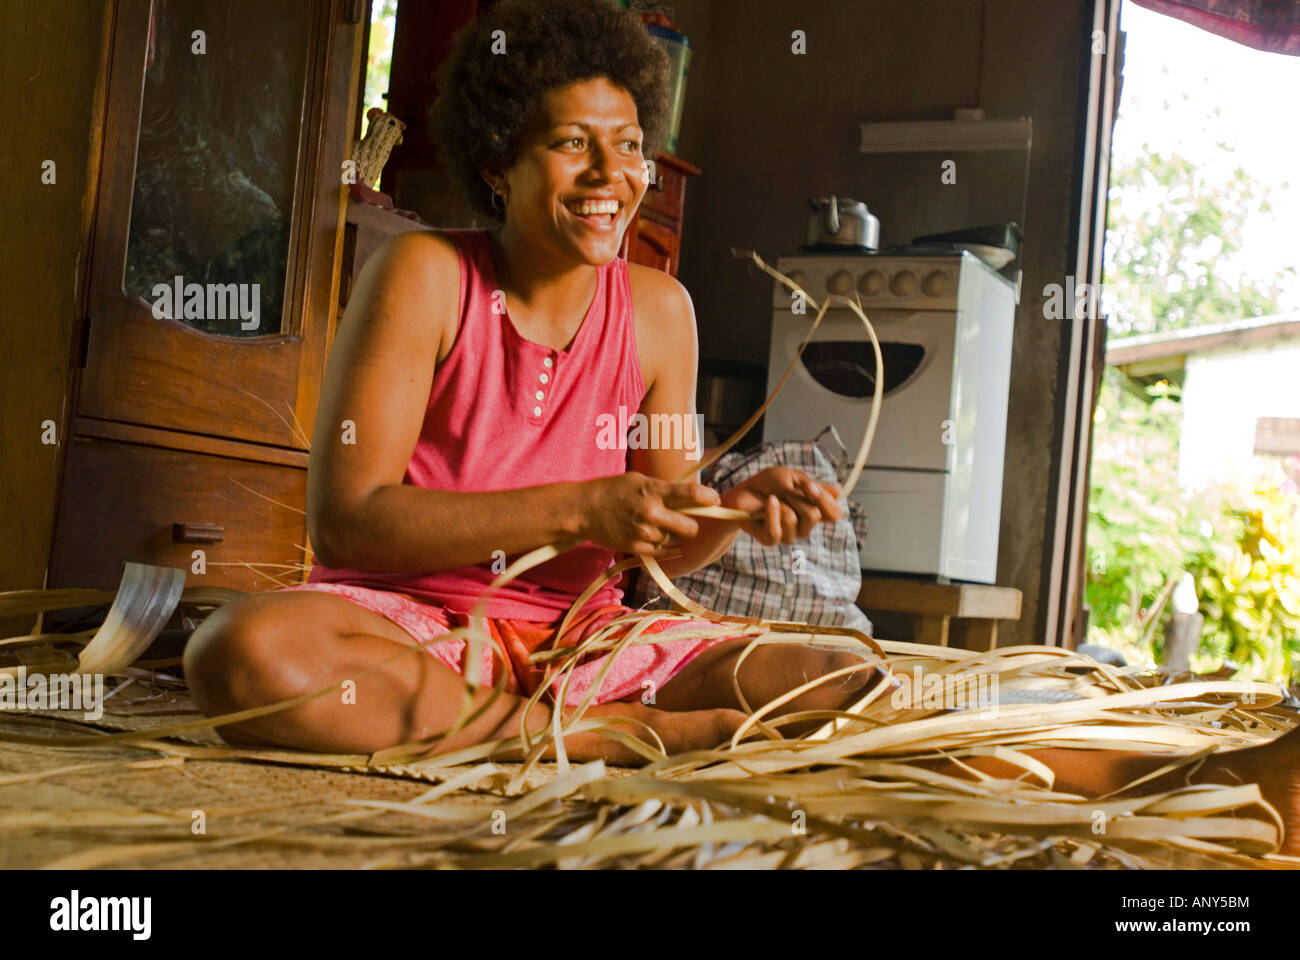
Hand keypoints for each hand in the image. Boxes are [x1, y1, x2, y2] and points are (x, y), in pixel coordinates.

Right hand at [578, 472, 720, 556]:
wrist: (584, 509)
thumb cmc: (614, 490)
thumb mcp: (640, 481)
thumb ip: (664, 490)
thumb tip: (691, 497)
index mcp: (654, 490)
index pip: (691, 494)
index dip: (708, 498)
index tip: (715, 500)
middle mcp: (652, 512)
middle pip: (690, 528)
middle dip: (691, 526)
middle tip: (684, 521)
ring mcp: (644, 532)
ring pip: (675, 540)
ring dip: (671, 535)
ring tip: (655, 525)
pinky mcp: (636, 548)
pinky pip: (661, 551)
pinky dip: (660, 545)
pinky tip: (649, 535)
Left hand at [719, 466, 842, 546]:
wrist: (743, 490)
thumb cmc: (769, 484)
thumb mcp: (793, 478)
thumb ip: (814, 487)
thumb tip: (839, 491)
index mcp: (815, 511)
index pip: (834, 515)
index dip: (826, 502)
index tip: (810, 487)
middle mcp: (805, 526)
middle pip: (814, 515)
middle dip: (797, 497)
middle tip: (784, 489)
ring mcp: (789, 535)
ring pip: (793, 519)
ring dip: (781, 502)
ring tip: (771, 497)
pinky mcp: (771, 539)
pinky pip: (777, 530)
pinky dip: (771, 512)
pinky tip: (768, 502)